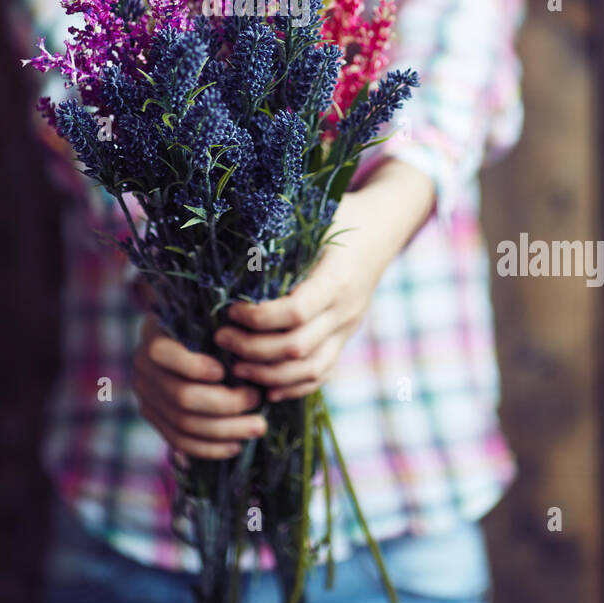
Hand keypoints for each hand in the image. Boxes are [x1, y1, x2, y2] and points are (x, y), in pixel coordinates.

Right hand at [133, 314, 268, 459]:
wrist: (182, 341)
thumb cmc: (206, 326)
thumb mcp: (208, 318)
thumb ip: (220, 330)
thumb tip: (247, 352)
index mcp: (153, 336)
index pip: (162, 354)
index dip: (192, 366)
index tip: (224, 371)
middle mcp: (143, 368)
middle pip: (181, 396)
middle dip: (225, 403)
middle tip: (257, 399)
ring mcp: (146, 397)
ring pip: (184, 424)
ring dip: (225, 430)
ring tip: (257, 426)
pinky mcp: (154, 419)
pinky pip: (180, 442)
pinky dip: (209, 448)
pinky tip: (235, 445)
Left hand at [213, 192, 380, 401]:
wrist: (382, 228)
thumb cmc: (340, 215)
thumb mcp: (315, 215)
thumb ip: (280, 228)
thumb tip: (229, 234)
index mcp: (336, 277)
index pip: (296, 312)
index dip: (259, 319)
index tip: (230, 311)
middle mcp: (346, 308)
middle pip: (297, 347)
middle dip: (252, 349)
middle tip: (220, 339)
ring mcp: (348, 327)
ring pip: (310, 369)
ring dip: (268, 374)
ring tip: (235, 365)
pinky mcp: (346, 337)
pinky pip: (323, 373)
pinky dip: (293, 387)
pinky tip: (264, 388)